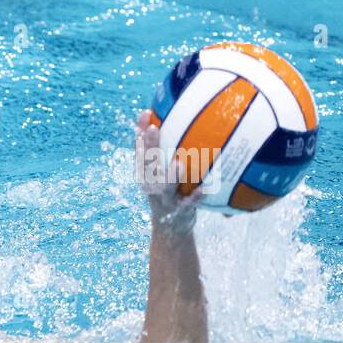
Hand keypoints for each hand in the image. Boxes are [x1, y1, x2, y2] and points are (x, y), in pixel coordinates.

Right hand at [135, 109, 201, 234]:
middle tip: (155, 128)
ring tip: (177, 164)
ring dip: (169, 175)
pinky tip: (203, 190)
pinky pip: (187, 204)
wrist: (171, 229)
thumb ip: (165, 152)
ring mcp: (163, 198)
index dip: (141, 131)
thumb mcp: (161, 174)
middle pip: (147, 163)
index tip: (146, 113)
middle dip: (149, 146)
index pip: (140, 148)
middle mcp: (150, 183)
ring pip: (164, 185)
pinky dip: (194, 197)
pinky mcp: (177, 211)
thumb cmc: (169, 192)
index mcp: (145, 172)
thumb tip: (183, 122)